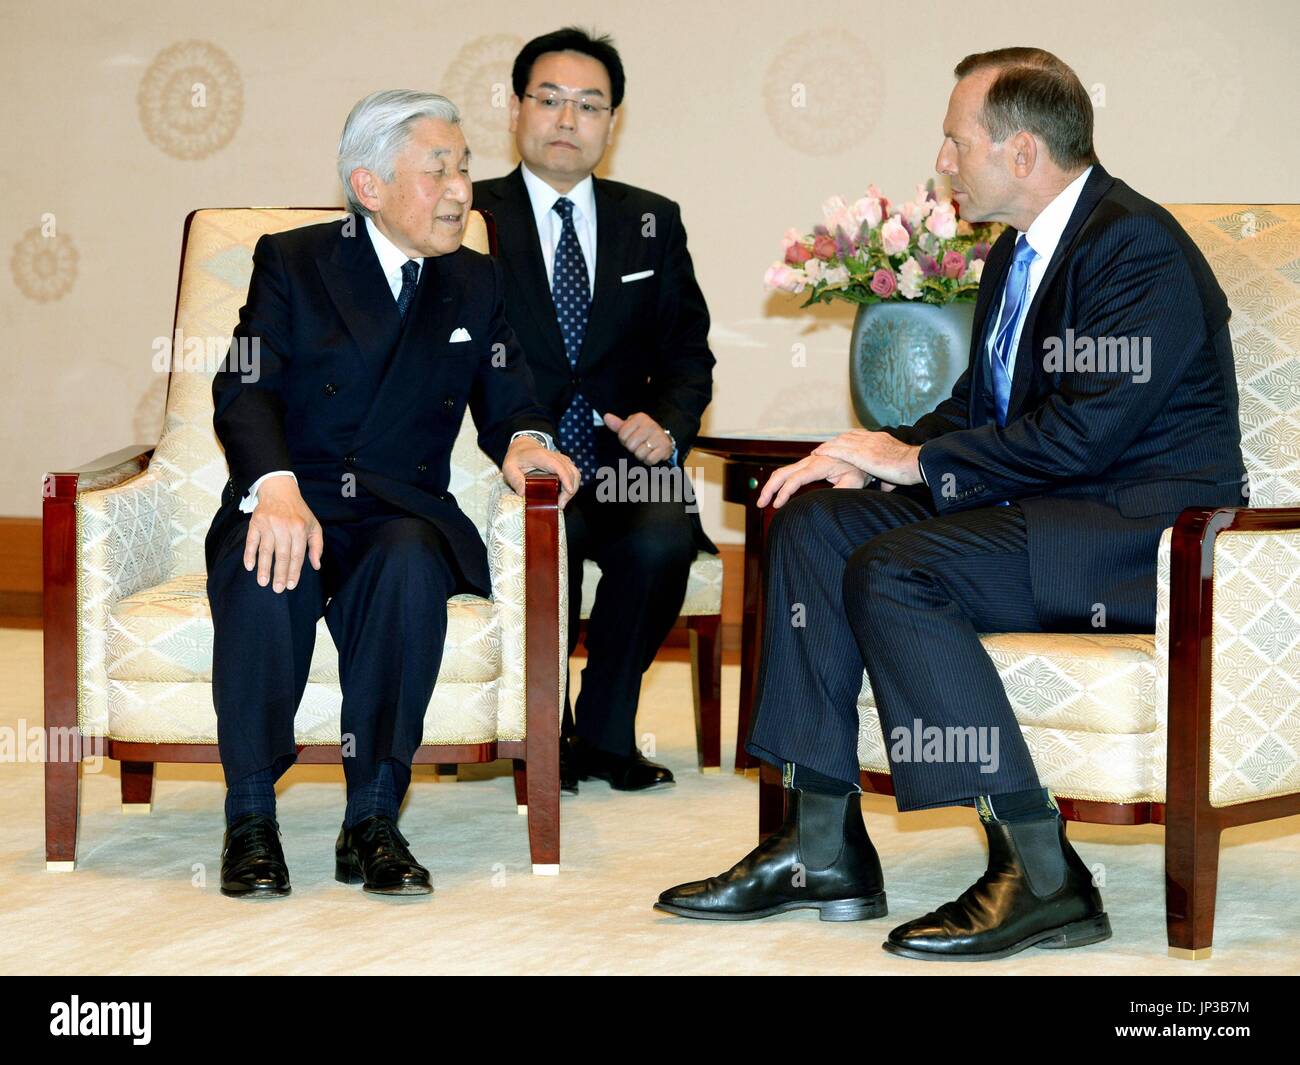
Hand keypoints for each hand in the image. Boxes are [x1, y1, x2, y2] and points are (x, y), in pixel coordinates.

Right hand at [244, 476, 322, 592]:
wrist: (279, 490)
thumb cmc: (299, 512)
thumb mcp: (314, 525)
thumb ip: (317, 546)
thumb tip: (316, 565)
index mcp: (300, 528)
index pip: (297, 555)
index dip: (294, 571)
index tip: (290, 585)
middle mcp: (284, 526)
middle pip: (282, 554)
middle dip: (279, 573)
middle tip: (277, 589)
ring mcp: (268, 524)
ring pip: (266, 550)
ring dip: (264, 568)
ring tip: (263, 583)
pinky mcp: (255, 522)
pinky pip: (251, 541)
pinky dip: (249, 554)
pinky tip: (249, 567)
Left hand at [503, 436, 579, 508]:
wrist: (523, 447)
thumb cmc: (516, 458)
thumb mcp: (509, 468)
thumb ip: (514, 480)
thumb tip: (523, 493)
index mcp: (542, 457)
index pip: (558, 466)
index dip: (566, 478)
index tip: (568, 491)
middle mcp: (555, 457)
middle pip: (571, 471)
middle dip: (570, 489)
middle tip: (560, 504)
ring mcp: (561, 460)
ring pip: (575, 473)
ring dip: (573, 488)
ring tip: (562, 502)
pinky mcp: (564, 464)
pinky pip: (573, 474)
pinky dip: (572, 485)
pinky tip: (563, 495)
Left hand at [604, 412, 672, 464]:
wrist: (663, 440)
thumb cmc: (643, 434)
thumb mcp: (630, 427)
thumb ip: (617, 425)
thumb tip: (606, 417)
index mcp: (640, 418)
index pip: (622, 435)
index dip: (624, 441)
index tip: (631, 438)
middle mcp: (650, 425)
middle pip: (630, 445)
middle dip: (633, 449)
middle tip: (639, 445)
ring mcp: (658, 436)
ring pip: (639, 454)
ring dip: (641, 456)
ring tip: (645, 450)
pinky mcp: (664, 448)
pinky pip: (649, 460)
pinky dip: (649, 460)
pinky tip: (651, 454)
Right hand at [757, 454, 867, 508]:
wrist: (860, 453)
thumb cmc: (859, 469)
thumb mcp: (854, 481)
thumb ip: (841, 489)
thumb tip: (826, 500)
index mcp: (820, 465)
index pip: (796, 479)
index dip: (784, 492)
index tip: (777, 505)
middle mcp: (810, 461)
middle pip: (782, 473)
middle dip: (769, 488)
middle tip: (760, 504)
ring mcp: (807, 461)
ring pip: (782, 471)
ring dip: (770, 485)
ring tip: (762, 501)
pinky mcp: (806, 464)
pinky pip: (787, 471)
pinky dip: (777, 482)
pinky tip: (774, 493)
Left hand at [811, 430, 921, 485]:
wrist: (916, 463)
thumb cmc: (911, 469)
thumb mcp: (898, 471)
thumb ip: (888, 479)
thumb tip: (886, 486)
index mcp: (881, 439)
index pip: (860, 436)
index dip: (847, 440)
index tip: (839, 443)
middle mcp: (872, 438)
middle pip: (848, 436)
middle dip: (835, 442)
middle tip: (824, 447)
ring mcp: (866, 444)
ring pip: (841, 441)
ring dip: (828, 446)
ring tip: (817, 451)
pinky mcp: (861, 454)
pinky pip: (840, 449)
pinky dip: (828, 450)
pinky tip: (819, 452)